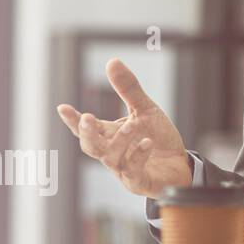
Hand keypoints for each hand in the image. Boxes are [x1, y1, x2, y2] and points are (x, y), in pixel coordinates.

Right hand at [56, 58, 191, 198]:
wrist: (180, 164)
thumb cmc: (158, 137)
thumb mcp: (146, 110)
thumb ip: (129, 89)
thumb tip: (112, 61)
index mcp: (109, 136)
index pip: (86, 128)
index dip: (73, 120)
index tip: (62, 108)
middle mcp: (112, 153)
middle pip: (91, 146)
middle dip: (86, 133)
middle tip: (87, 118)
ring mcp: (124, 170)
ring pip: (111, 158)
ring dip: (120, 140)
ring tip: (133, 124)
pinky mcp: (140, 182)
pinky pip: (133, 171)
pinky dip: (138, 156)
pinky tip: (147, 142)